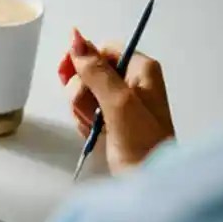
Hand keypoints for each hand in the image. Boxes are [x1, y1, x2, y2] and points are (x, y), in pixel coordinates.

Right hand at [57, 28, 175, 173]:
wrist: (146, 182)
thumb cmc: (142, 143)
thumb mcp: (119, 102)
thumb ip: (96, 71)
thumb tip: (76, 38)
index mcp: (141, 70)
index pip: (103, 49)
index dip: (85, 62)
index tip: (76, 80)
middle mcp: (132, 82)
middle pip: (89, 71)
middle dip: (82, 92)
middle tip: (93, 111)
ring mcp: (119, 103)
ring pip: (83, 92)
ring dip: (82, 110)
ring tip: (97, 126)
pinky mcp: (109, 121)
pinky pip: (84, 111)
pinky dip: (85, 122)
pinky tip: (95, 134)